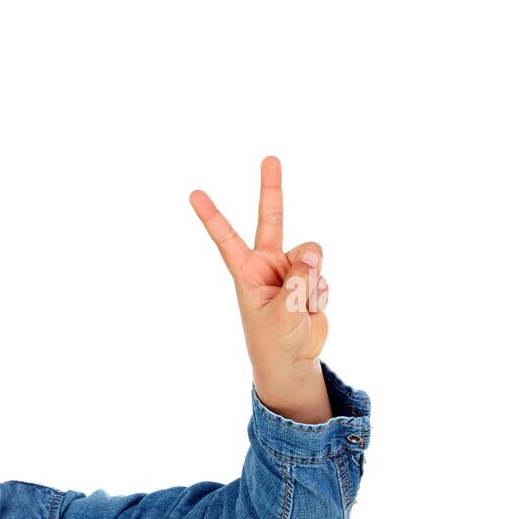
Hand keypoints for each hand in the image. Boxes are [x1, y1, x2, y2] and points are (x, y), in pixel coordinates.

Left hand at [190, 156, 332, 416]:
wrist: (292, 360)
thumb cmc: (274, 340)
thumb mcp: (284, 312)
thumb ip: (299, 278)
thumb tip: (312, 250)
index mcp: (247, 271)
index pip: (226, 238)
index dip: (212, 216)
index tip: (193, 193)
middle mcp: (268, 264)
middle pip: (271, 220)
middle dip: (271, 189)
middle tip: (270, 158)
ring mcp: (291, 269)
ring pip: (311, 255)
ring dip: (312, 283)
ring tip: (301, 307)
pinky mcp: (312, 277)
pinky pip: (324, 275)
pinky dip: (322, 294)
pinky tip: (311, 310)